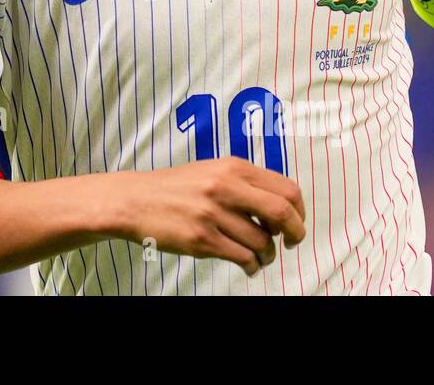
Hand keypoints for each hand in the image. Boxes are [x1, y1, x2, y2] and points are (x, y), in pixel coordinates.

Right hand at [106, 157, 306, 276]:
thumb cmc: (175, 188)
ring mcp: (213, 214)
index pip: (286, 189)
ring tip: (259, 256)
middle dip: (295, 233)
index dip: (299, 211)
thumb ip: (245, 182)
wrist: (134, 200)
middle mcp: (226, 187)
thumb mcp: (212, 170)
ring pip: (262, 242)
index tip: (295, 222)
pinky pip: (243, 257)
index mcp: (233, 167)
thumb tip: (281, 207)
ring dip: (268, 255)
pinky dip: (252, 266)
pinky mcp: (202, 239)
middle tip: (291, 243)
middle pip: (282, 213)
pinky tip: (247, 265)